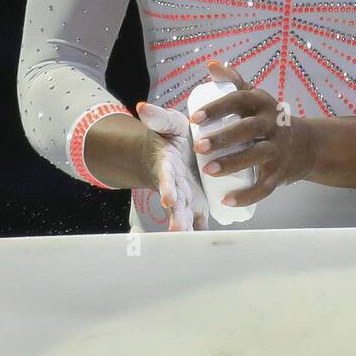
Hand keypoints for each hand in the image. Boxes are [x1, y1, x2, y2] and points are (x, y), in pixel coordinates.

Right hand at [136, 101, 209, 231]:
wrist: (171, 153)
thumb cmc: (169, 137)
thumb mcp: (166, 123)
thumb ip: (157, 116)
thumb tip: (141, 106)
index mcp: (167, 167)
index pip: (165, 179)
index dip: (167, 187)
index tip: (168, 197)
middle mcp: (175, 187)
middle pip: (175, 205)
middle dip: (176, 217)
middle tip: (178, 230)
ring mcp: (187, 198)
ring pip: (186, 218)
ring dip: (189, 230)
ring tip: (192, 243)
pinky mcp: (198, 205)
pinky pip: (200, 222)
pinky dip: (203, 235)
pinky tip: (213, 249)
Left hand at [191, 60, 317, 206]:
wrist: (306, 145)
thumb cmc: (268, 119)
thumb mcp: (254, 97)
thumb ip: (233, 82)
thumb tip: (211, 65)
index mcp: (262, 103)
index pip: (239, 100)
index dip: (217, 107)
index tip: (194, 117)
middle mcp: (273, 124)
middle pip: (248, 129)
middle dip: (223, 137)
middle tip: (198, 146)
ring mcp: (279, 149)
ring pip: (257, 157)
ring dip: (232, 164)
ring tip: (208, 170)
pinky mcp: (280, 173)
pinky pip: (264, 187)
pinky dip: (247, 196)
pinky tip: (227, 200)